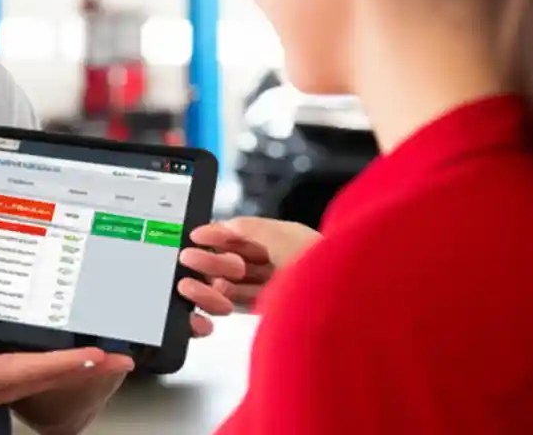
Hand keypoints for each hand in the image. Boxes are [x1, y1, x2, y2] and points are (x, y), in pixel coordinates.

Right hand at [0, 327, 133, 433]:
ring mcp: (11, 383)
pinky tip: (79, 357)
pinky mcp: (9, 378)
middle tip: (124, 360)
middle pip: (58, 376)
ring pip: (56, 375)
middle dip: (93, 368)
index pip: (39, 368)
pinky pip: (46, 371)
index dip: (69, 362)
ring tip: (112, 357)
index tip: (99, 355)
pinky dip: (67, 364)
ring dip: (85, 367)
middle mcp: (7, 383)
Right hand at [177, 217, 321, 328]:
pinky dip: (229, 297)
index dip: (220, 233)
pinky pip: (246, 301)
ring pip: (239, 280)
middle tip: (190, 257)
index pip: (245, 234)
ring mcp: (279, 285)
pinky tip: (217, 293)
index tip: (197, 235)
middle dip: (213, 257)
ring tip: (200, 278)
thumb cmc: (320, 262)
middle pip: (238, 257)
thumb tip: (227, 223)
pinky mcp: (277, 308)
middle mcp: (282, 260)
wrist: (342, 299)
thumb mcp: (280, 235)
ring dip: (218, 278)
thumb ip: (250, 227)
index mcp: (285, 238)